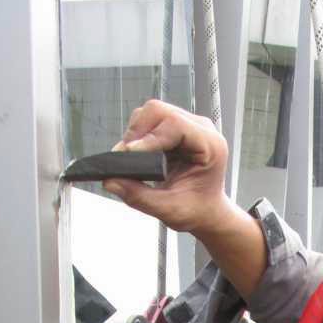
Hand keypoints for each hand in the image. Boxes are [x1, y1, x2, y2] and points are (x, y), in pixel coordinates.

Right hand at [102, 100, 231, 235]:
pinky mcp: (174, 129)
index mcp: (211, 146)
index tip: (130, 153)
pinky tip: (135, 153)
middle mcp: (201, 129)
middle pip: (160, 111)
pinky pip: (150, 121)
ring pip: (152, 112)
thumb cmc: (198, 210)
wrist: (206, 211)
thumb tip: (111, 181)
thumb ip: (140, 197)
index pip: (175, 125)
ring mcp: (187, 126)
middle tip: (124, 156)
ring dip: (135, 133)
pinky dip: (137, 135)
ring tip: (129, 157)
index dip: (149, 137)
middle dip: (137, 132)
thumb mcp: (170, 210)